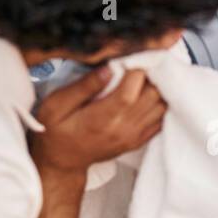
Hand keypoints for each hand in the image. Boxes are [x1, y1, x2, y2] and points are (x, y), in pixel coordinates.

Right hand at [30, 66, 166, 171]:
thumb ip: (83, 87)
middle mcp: (122, 128)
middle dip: (149, 74)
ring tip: (142, 77)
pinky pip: (161, 119)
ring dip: (156, 87)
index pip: (130, 90)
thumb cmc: (55, 130)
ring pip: (161, 105)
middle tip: (138, 62)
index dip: (136, 69)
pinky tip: (147, 93)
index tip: (131, 56)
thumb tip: (109, 68)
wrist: (63, 161)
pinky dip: (159, 103)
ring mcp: (133, 136)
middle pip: (152, 95)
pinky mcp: (138, 139)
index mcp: (101, 118)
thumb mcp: (56, 105)